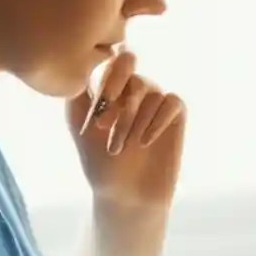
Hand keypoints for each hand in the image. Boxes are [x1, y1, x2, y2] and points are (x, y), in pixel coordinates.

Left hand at [66, 48, 186, 216]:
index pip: (114, 63)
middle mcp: (135, 91)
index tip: (102, 102)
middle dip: (120, 102)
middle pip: (133, 75)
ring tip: (121, 146)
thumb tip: (82, 62)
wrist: (126, 194)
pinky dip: (157, 121)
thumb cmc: (100, 163)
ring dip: (134, 120)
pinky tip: (144, 142)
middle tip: (103, 128)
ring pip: (151, 92)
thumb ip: (78, 93)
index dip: (109, 78)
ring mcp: (157, 102)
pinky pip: (171, 102)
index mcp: (112, 88)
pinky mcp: (176, 116)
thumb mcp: (79, 126)